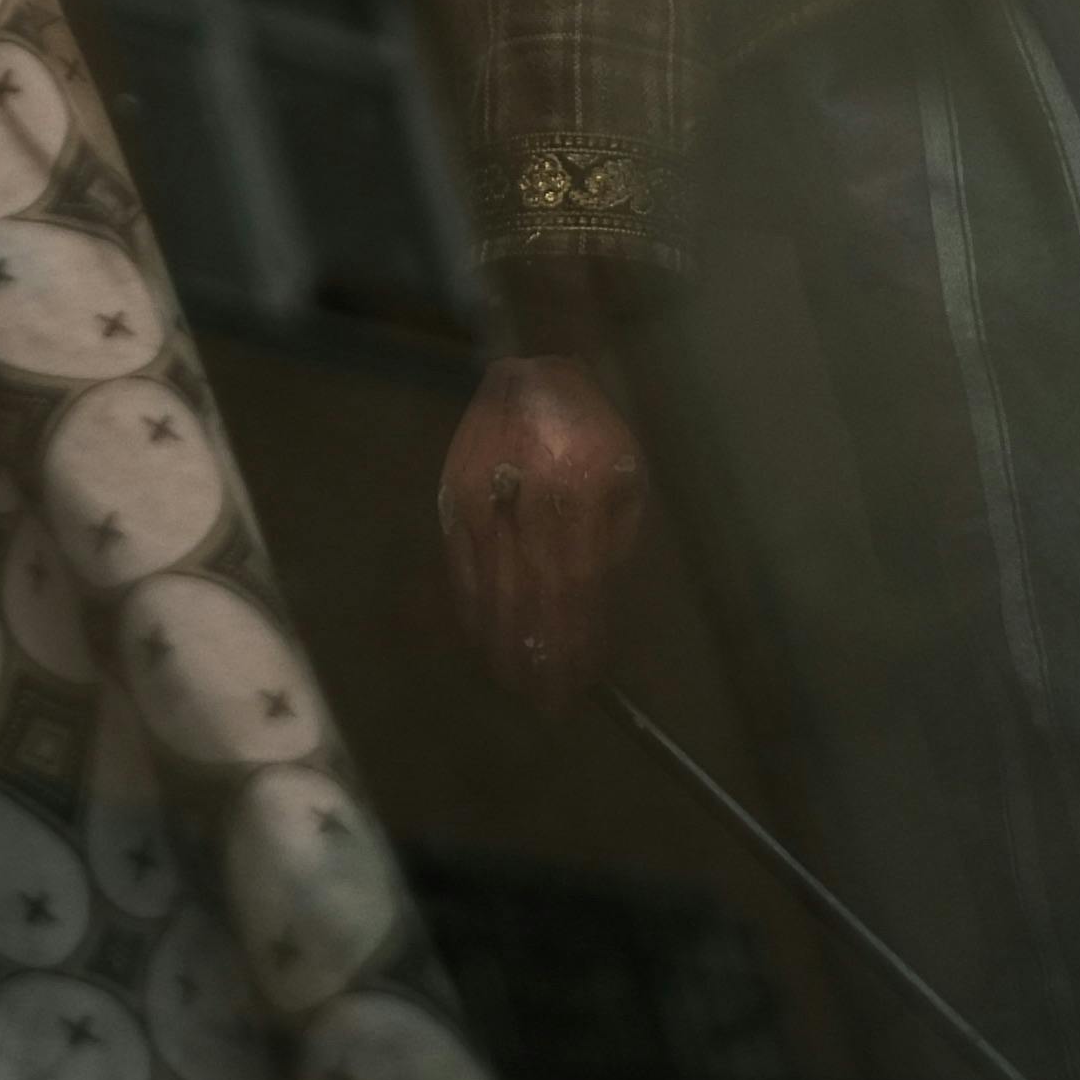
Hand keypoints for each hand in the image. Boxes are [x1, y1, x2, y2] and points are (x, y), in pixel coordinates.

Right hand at [440, 350, 649, 710]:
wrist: (531, 376)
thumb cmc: (594, 433)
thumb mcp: (627, 479)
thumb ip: (612, 545)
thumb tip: (593, 615)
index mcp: (578, 489)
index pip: (574, 585)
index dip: (576, 640)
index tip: (582, 683)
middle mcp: (523, 495)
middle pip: (529, 595)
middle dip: (538, 656)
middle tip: (546, 703)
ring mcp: (479, 496)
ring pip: (490, 587)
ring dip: (502, 643)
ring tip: (516, 685)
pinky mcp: (451, 498)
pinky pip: (460, 567)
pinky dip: (472, 609)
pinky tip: (483, 639)